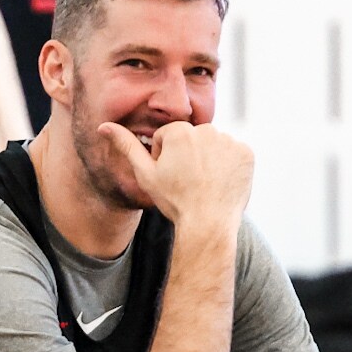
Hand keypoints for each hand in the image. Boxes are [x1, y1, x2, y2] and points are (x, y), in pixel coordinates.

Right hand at [95, 117, 253, 230]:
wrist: (208, 224)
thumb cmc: (175, 201)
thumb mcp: (145, 174)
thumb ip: (126, 146)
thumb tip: (104, 126)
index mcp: (180, 132)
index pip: (168, 138)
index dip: (164, 159)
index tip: (171, 178)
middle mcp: (207, 130)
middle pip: (192, 139)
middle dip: (188, 156)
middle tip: (188, 182)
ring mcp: (230, 141)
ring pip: (213, 146)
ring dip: (209, 160)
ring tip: (205, 184)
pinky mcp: (247, 154)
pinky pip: (233, 154)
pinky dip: (228, 166)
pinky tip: (221, 183)